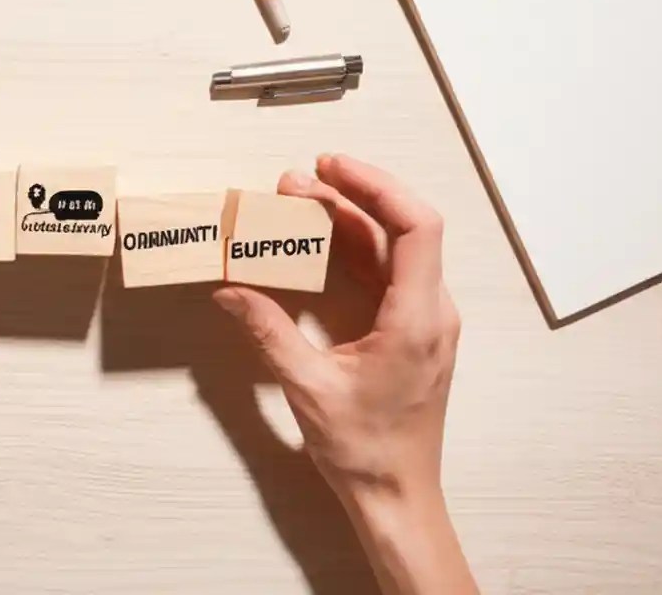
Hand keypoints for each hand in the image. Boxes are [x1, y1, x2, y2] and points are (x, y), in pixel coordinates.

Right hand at [214, 154, 475, 594]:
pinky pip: (386, 275)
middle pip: (400, 230)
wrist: (397, 494)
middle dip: (348, 197)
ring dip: (347, 222)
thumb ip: (267, 331)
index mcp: (416, 319)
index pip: (415, 226)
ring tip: (297, 203)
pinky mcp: (410, 331)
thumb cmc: (366, 450)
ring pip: (392, 250)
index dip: (376, 186)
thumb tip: (231, 289)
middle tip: (295, 184)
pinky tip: (317, 243)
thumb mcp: (307, 387)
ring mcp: (424, 321)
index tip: (331, 167)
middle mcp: (430, 312)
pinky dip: (352, 252)